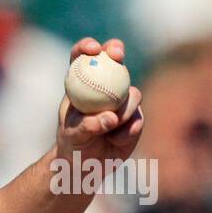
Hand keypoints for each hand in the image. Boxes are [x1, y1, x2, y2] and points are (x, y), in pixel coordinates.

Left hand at [56, 37, 143, 162]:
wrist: (86, 165)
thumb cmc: (73, 146)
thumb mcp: (73, 136)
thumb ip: (87, 125)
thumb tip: (109, 117)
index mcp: (81, 84)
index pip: (81, 57)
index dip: (87, 47)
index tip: (93, 49)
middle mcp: (103, 86)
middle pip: (112, 58)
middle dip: (115, 50)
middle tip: (116, 56)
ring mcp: (121, 99)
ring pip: (132, 94)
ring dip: (123, 112)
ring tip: (108, 131)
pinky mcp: (135, 116)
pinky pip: (138, 117)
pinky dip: (128, 130)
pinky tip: (116, 140)